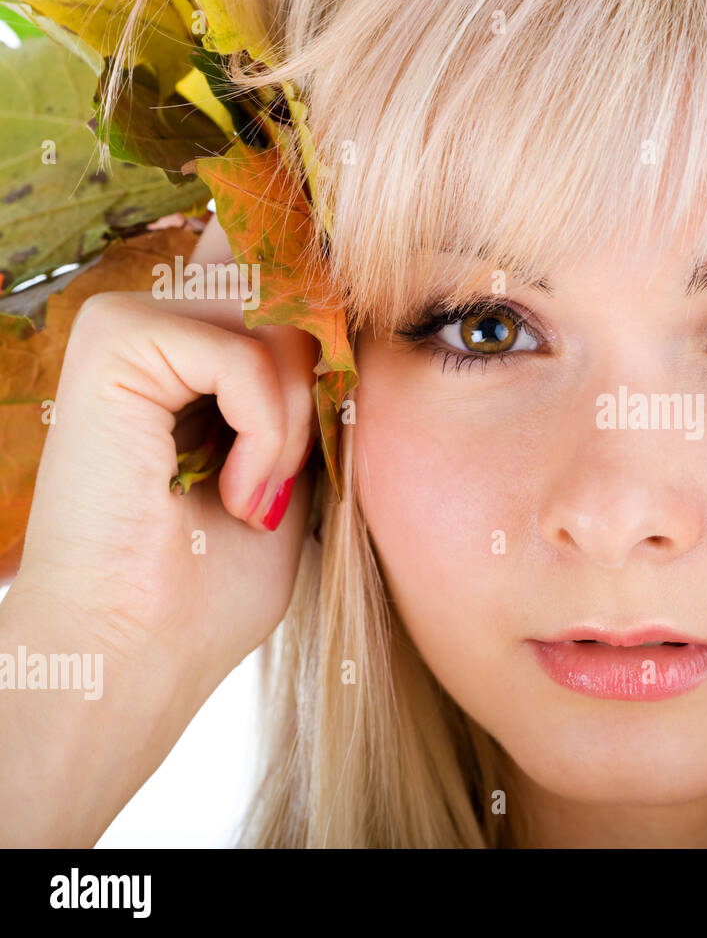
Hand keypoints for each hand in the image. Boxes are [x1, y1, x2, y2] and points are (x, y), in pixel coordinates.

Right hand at [11, 244, 318, 692]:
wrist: (137, 654)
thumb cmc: (212, 583)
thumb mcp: (295, 468)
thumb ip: (316, 392)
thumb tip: (361, 321)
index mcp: (192, 348)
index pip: (292, 284)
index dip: (334, 344)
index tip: (328, 432)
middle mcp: (157, 320)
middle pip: (299, 296)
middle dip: (321, 393)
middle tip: (284, 483)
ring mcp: (130, 324)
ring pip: (280, 320)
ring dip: (294, 422)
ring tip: (258, 497)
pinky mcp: (113, 341)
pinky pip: (245, 352)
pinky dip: (266, 431)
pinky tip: (236, 496)